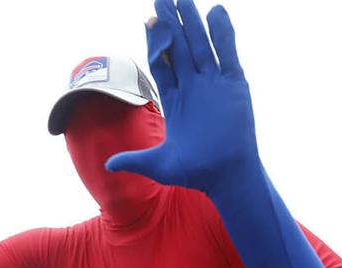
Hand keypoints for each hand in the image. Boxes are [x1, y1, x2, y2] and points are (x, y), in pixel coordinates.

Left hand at [106, 0, 260, 191]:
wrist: (227, 177)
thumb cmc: (196, 172)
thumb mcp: (160, 165)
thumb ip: (135, 159)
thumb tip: (107, 165)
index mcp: (174, 98)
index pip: (161, 63)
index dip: (154, 42)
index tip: (147, 21)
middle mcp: (193, 86)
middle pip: (178, 47)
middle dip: (170, 24)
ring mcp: (214, 83)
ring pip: (201, 45)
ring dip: (193, 22)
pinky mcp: (235, 84)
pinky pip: (227, 54)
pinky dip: (223, 34)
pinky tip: (216, 12)